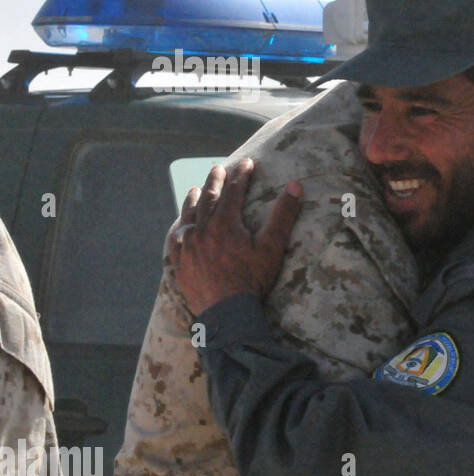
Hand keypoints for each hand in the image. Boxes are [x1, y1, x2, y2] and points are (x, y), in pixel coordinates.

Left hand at [167, 158, 302, 315]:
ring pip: (189, 216)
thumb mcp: (272, 247)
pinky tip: (181, 226)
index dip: (241, 175)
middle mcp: (202, 229)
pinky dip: (180, 228)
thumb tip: (295, 186)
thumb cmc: (253, 279)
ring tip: (196, 189)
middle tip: (218, 168)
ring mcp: (188, 246)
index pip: (233, 191)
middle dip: (215, 181)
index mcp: (225, 223)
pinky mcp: (180, 262)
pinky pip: (176, 239)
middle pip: (209, 199)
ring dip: (194, 200)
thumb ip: (283, 215)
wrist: (226, 312)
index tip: (247, 162)